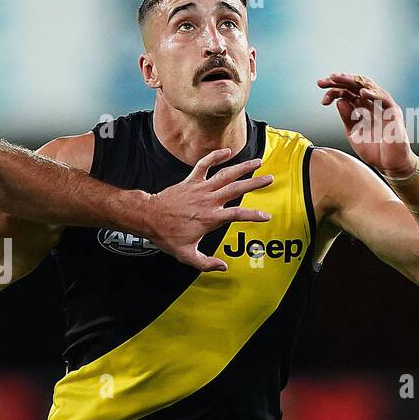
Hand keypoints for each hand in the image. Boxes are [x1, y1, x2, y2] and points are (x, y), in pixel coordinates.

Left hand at [146, 149, 273, 270]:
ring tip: (257, 162)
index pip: (237, 215)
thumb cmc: (166, 235)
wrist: (148, 217)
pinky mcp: (191, 181)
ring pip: (225, 174)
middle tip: (270, 179)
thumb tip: (223, 267)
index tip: (266, 216)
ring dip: (242, 167)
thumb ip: (205, 263)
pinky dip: (215, 157)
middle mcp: (208, 201)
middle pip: (236, 189)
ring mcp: (200, 189)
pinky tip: (227, 152)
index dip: (253, 215)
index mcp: (210, 218)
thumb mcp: (186, 254)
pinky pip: (204, 165)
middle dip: (254, 183)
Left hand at [318, 72, 414, 176]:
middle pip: (355, 86)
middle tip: (323, 81)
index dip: (333, 90)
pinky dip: (374, 94)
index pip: (347, 93)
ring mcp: (383, 106)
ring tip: (337, 78)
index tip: (320, 89)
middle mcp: (372, 104)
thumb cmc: (373, 150)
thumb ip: (347, 118)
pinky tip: (362, 93)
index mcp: (361, 109)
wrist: (389, 164)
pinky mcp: (393, 112)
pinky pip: (384, 99)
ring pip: (368, 87)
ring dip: (352, 81)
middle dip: (339, 81)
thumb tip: (338, 101)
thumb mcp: (354, 133)